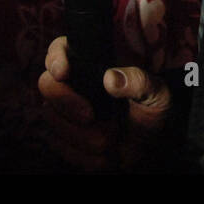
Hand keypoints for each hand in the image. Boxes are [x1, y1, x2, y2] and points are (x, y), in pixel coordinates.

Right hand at [38, 36, 170, 170]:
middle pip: (47, 84)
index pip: (61, 48)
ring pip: (52, 119)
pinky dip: (84, 154)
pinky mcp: (63, 137)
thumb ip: (138, 82)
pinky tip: (105, 152)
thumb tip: (110, 78)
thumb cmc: (152, 108)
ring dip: (82, 136)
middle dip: (66, 103)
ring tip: (111, 137)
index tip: (63, 72)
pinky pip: (60, 146)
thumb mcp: (156, 92)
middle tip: (90, 116)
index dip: (56, 58)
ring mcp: (65, 111)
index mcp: (94, 63)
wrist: (152, 145)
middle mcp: (74, 84)